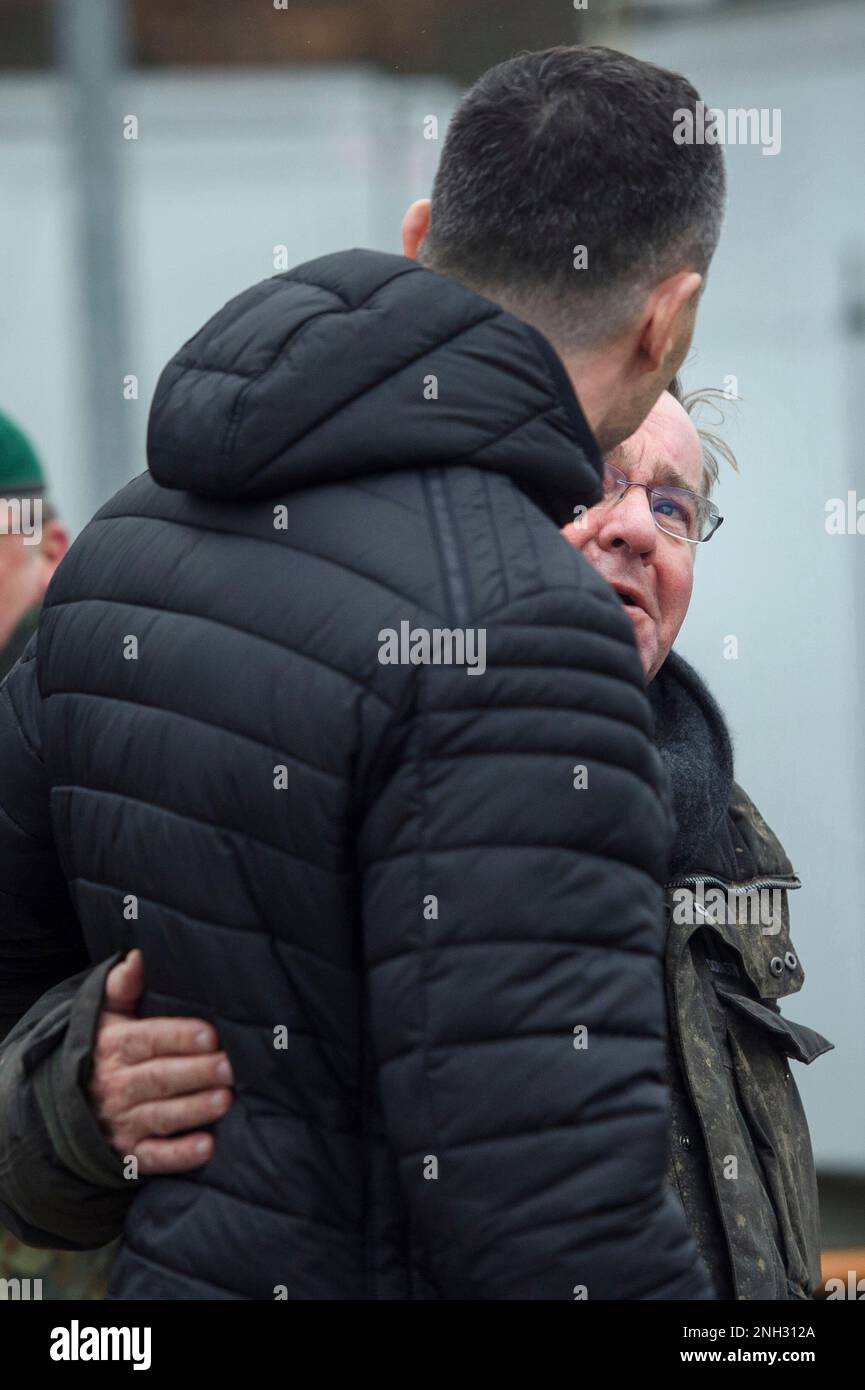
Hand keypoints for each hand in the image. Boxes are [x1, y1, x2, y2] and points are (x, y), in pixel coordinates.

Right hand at [88, 949, 233, 1175]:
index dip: (179, 1037)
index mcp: (114, 1047)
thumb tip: (137, 955)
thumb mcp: (103, 1015)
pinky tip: (207, 1147)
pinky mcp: (128, 1154)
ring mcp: (122, 1121)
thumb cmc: (99, 1050)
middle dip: (196, 1072)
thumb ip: (122, 985)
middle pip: (159, 1077)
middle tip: (230, 1067)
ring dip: (193, 1109)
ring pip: (160, 1115)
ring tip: (225, 1100)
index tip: (210, 1035)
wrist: (60, 1105)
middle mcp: (116, 1085)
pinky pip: (153, 1157)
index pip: (149, 1040)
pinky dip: (179, 1155)